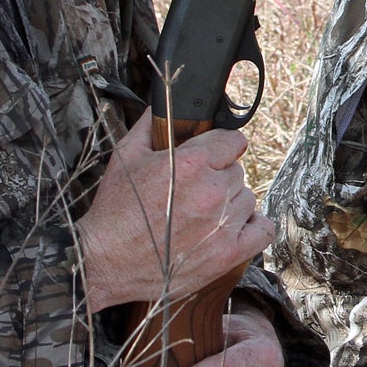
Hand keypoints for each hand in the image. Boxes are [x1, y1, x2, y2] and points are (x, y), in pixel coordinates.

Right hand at [76, 116, 276, 308]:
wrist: (104, 261)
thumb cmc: (114, 211)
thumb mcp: (126, 156)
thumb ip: (151, 124)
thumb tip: (166, 105)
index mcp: (190, 164)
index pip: (233, 141)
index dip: (219, 147)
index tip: (209, 156)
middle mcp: (212, 192)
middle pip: (237, 171)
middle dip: (218, 176)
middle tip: (193, 190)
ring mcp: (222, 226)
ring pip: (247, 198)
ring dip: (230, 203)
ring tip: (202, 213)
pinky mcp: (227, 255)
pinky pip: (262, 230)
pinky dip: (252, 226)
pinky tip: (232, 227)